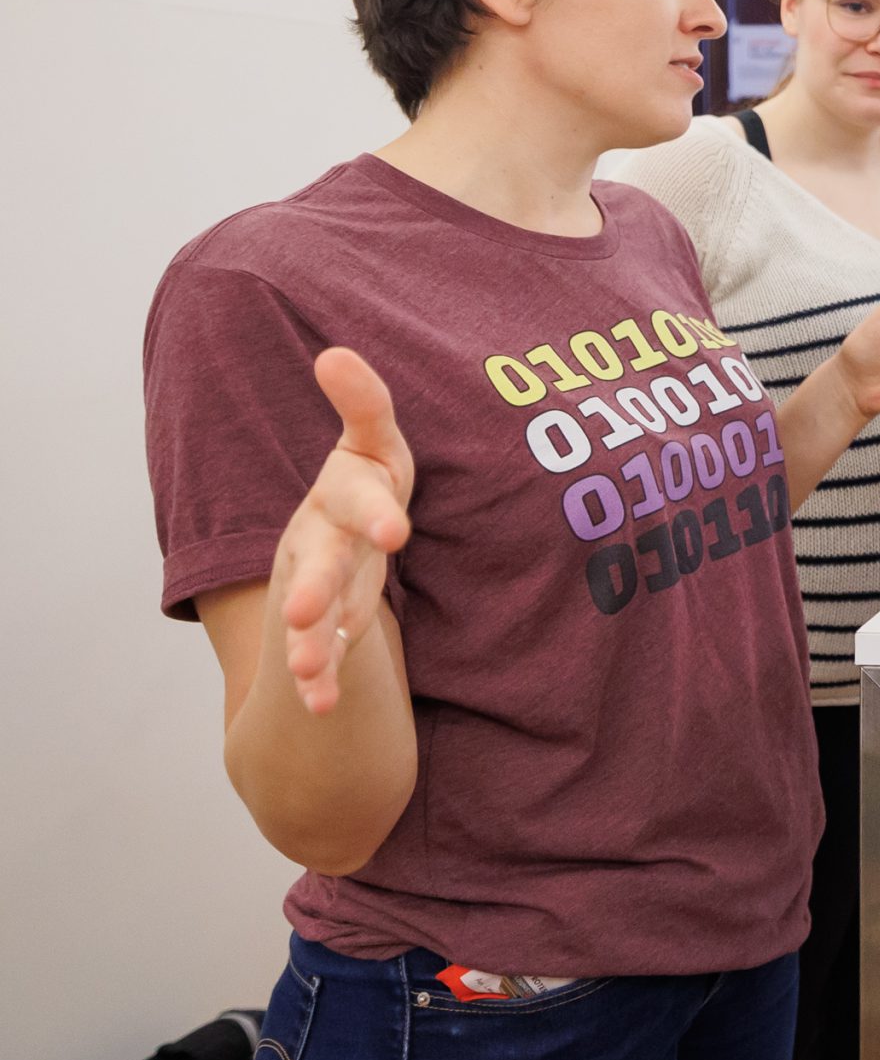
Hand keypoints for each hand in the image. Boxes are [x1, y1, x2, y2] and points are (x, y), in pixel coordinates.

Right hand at [275, 349, 413, 714]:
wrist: (338, 530)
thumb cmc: (368, 478)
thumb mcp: (373, 441)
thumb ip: (363, 402)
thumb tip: (335, 352)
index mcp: (344, 495)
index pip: (359, 500)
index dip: (375, 512)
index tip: (398, 531)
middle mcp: (322, 542)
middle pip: (319, 566)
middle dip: (311, 589)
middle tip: (302, 614)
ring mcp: (319, 585)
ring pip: (310, 617)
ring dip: (303, 645)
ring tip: (302, 676)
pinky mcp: (326, 623)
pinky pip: (320, 654)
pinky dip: (319, 682)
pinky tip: (321, 708)